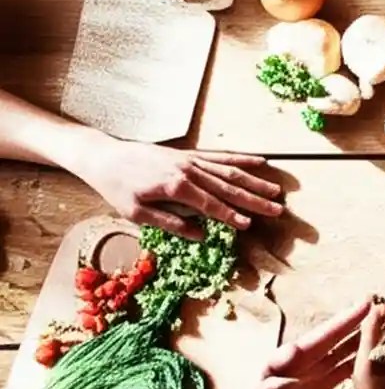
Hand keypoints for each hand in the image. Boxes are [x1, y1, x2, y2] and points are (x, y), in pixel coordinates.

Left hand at [72, 137, 282, 239]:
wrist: (104, 156)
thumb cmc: (116, 188)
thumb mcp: (136, 213)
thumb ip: (170, 224)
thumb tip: (200, 235)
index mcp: (176, 188)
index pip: (211, 205)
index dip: (232, 216)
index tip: (251, 225)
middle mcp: (188, 171)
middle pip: (228, 187)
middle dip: (254, 199)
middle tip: (277, 209)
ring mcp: (191, 159)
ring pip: (229, 170)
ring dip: (254, 180)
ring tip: (275, 189)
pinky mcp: (190, 153)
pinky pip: (220, 155)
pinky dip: (241, 158)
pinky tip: (259, 161)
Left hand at [231, 300, 369, 388]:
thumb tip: (283, 381)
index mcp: (286, 361)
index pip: (320, 338)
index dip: (342, 323)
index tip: (364, 306)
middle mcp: (302, 361)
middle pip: (335, 338)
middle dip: (357, 322)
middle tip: (382, 305)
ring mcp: (312, 373)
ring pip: (342, 351)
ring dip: (362, 338)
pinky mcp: (318, 386)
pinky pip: (343, 369)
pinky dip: (359, 361)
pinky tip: (376, 356)